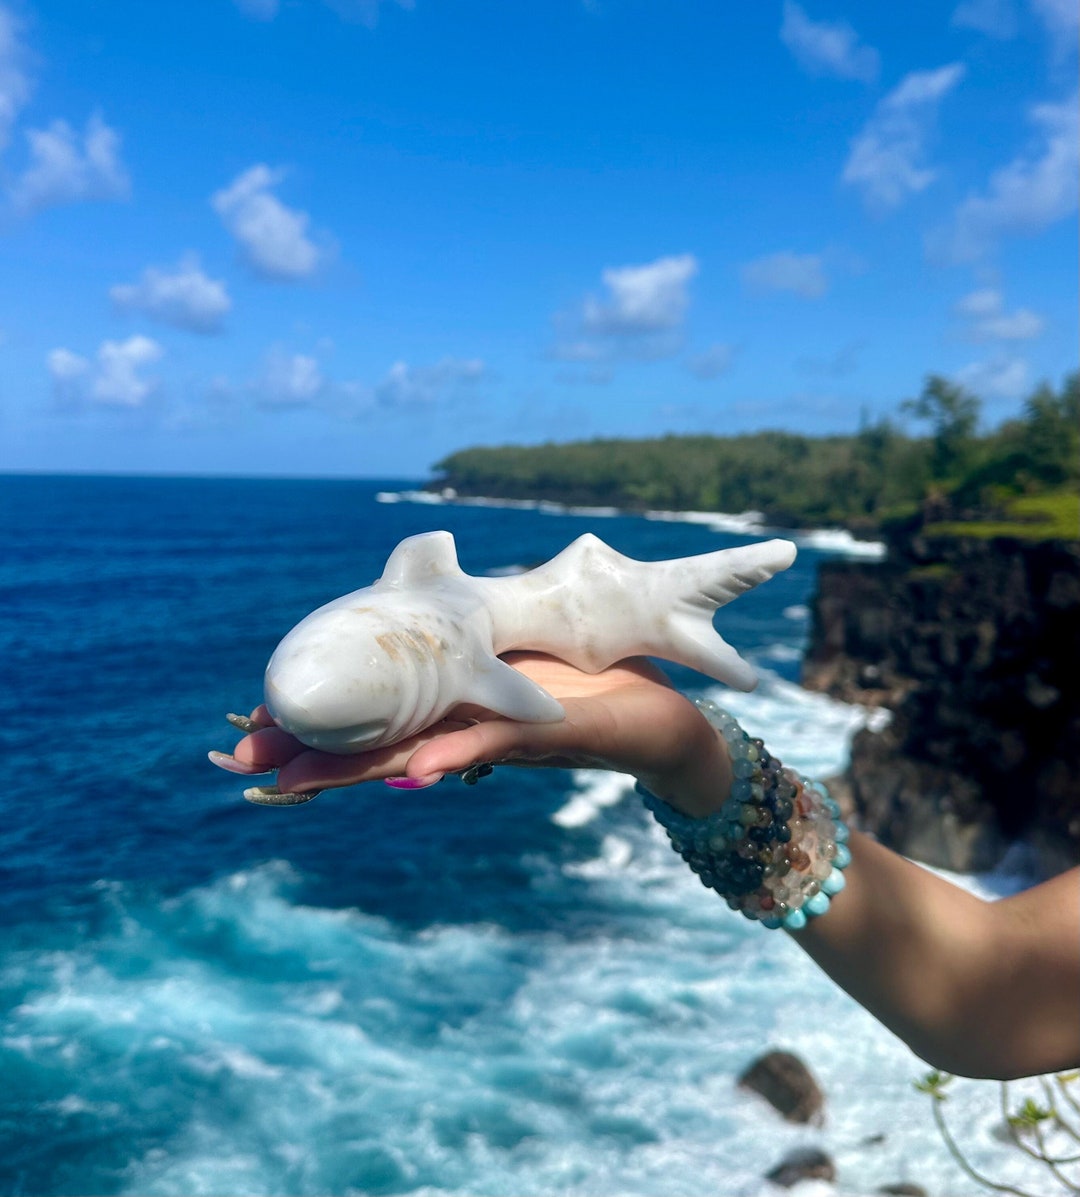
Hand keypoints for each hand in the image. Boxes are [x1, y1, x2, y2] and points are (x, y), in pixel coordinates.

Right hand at [210, 653, 731, 816]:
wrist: (664, 723)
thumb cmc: (591, 690)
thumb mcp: (521, 667)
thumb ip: (478, 664)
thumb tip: (433, 637)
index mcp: (457, 712)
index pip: (375, 723)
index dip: (314, 729)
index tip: (248, 734)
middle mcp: (469, 733)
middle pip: (378, 747)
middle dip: (311, 757)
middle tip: (241, 768)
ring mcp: (503, 740)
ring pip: (420, 754)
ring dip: (360, 769)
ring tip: (295, 781)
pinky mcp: (549, 734)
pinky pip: (496, 743)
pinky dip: (458, 756)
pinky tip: (419, 770)